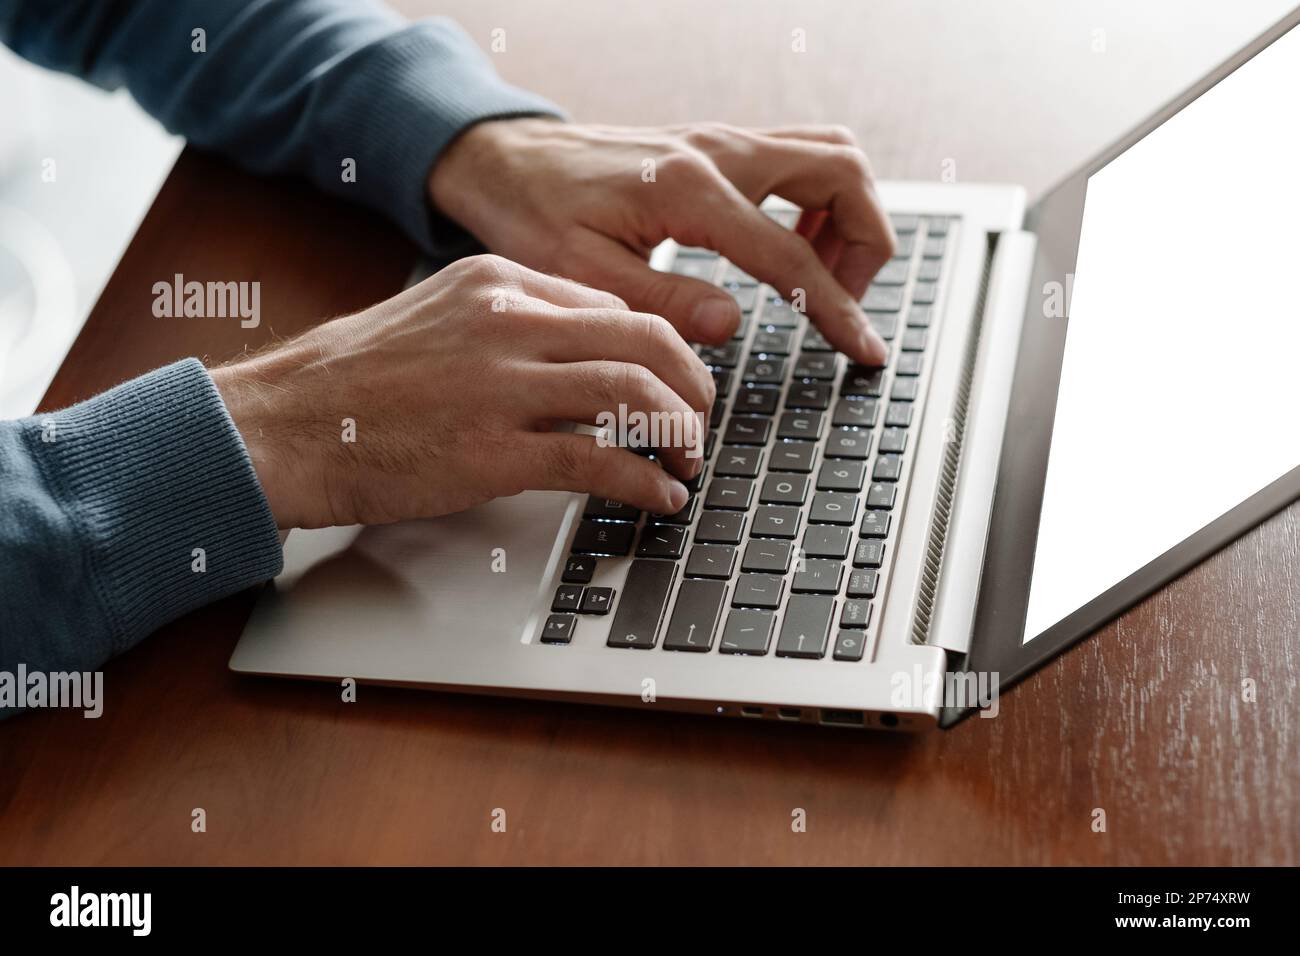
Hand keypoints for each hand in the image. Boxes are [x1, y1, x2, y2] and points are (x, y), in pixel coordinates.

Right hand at [211, 255, 712, 528]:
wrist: (279, 425)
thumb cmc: (349, 381)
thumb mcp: (435, 319)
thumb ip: (507, 327)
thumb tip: (579, 356)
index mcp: (497, 280)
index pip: (613, 304)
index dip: (659, 349)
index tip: (675, 382)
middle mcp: (508, 319)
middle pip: (645, 337)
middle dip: (692, 384)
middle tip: (702, 421)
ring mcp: (501, 384)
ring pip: (634, 391)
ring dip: (680, 433)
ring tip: (690, 462)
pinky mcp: (491, 451)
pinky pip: (599, 459)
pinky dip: (645, 479)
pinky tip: (660, 496)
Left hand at [428, 120, 895, 364]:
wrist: (507, 160)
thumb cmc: (534, 213)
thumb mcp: (584, 274)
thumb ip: (661, 300)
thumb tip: (729, 322)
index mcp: (688, 191)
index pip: (792, 256)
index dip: (838, 309)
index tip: (864, 349)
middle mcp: (717, 152)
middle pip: (844, 171)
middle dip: (865, 239)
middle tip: (839, 297)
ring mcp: (722, 141)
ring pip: (832, 153)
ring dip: (847, 212)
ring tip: (817, 273)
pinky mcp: (717, 145)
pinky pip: (800, 155)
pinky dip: (818, 198)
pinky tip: (786, 245)